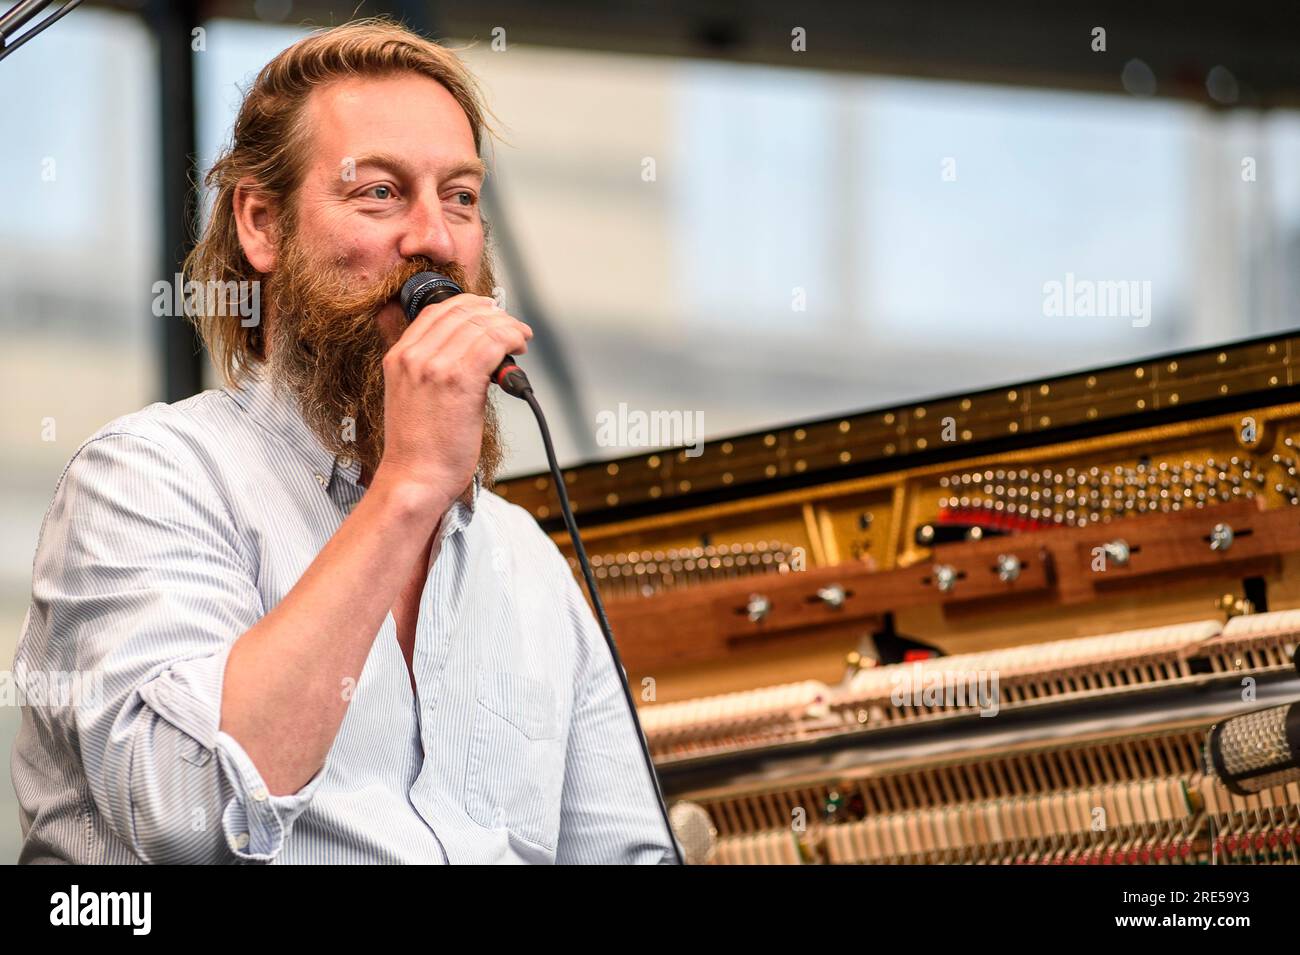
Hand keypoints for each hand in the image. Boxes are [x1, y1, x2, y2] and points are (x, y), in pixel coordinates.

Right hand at [373, 293, 531, 503]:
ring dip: (508, 327)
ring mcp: (435, 366)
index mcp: (398, 358)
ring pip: (480, 325)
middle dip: (493, 314)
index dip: (468, 305)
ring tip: (521, 338)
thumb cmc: (417, 450)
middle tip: (511, 326)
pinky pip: (493, 343)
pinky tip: (520, 349)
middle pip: (460, 313)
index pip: (435, 312)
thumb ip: (429, 371)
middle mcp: (413, 357)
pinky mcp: (459, 380)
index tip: (488, 311)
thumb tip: (466, 355)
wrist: (414, 478)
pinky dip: (512, 339)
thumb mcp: (410, 397)